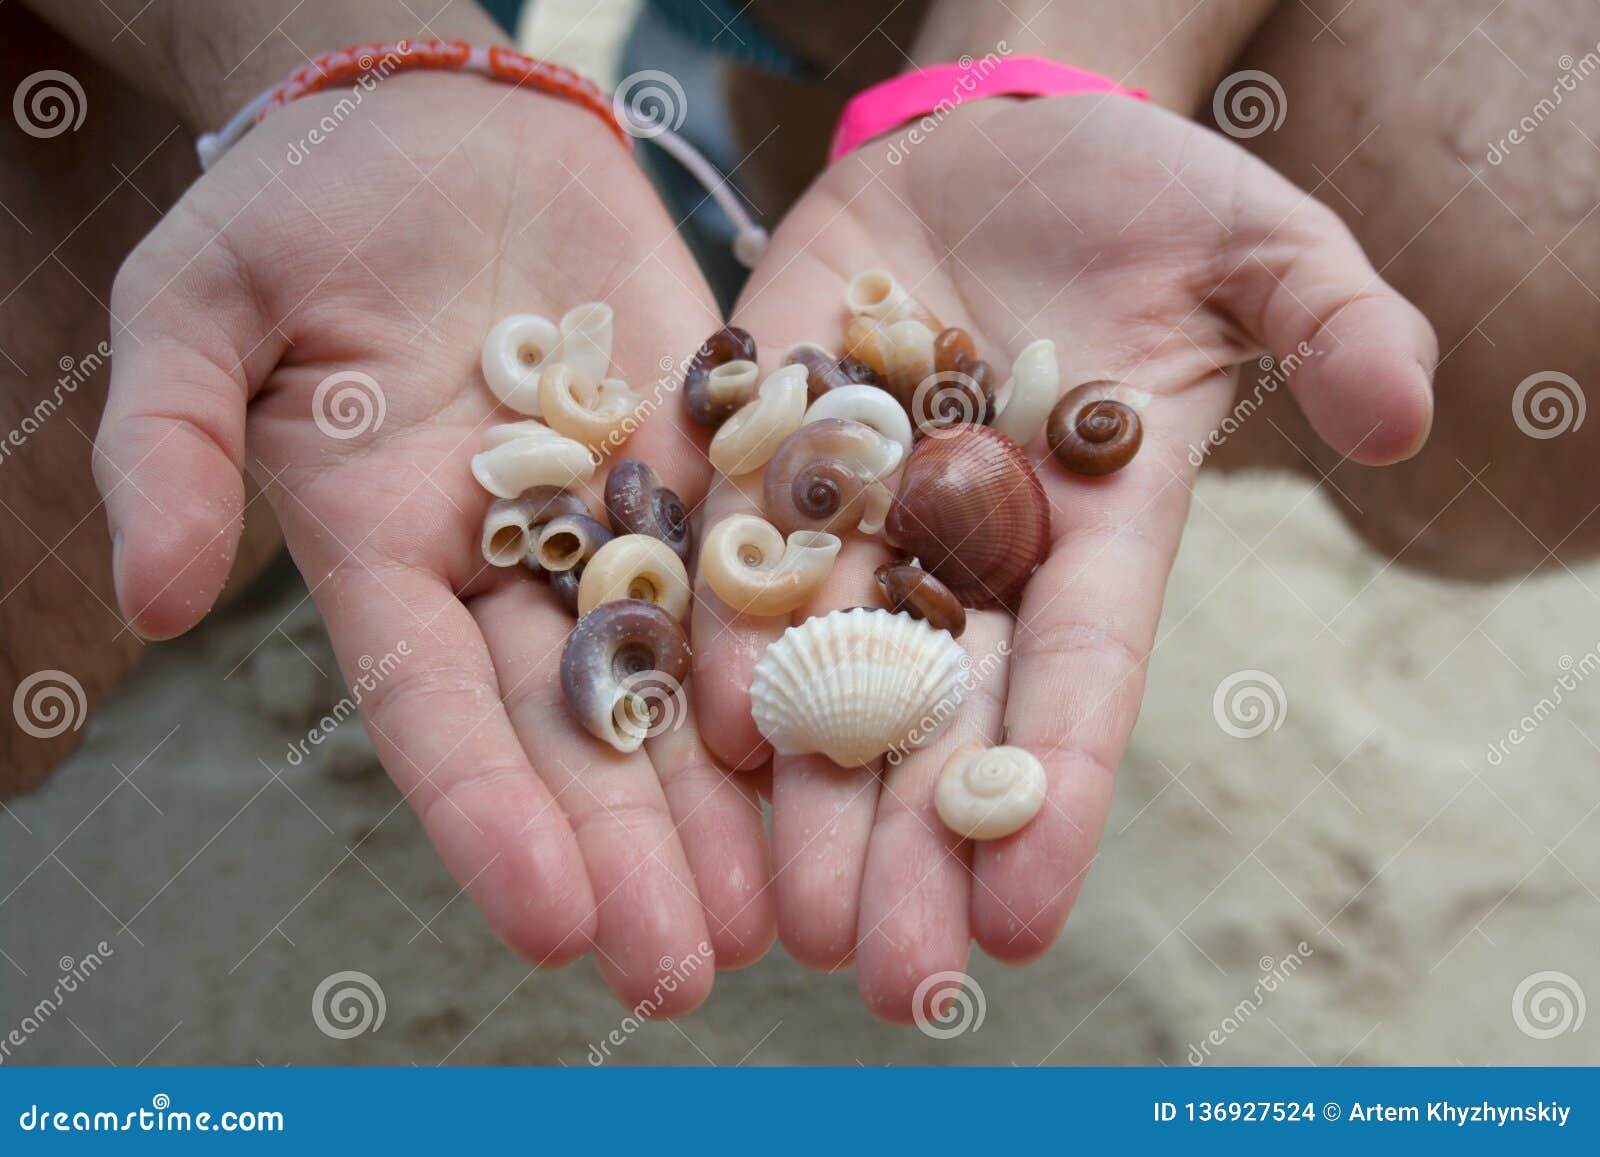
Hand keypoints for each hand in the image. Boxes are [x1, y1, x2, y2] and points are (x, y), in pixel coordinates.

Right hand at [96, 73, 773, 1011]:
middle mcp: (514, 566)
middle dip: (629, 849)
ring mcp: (623, 515)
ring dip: (731, 789)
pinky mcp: (709, 452)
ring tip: (786, 905)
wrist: (444, 123)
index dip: (488, 817)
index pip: (435, 709)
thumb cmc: (298, 206)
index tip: (551, 925)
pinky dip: (805, 637)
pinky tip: (859, 726)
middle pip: (576, 723)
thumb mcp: (198, 306)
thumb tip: (141, 602)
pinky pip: (763, 547)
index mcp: (387, 556)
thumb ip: (169, 444)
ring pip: (682, 668)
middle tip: (689, 971)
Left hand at [694, 94, 1434, 1018]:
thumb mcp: (1257, 241)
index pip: (1081, 676)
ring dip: (796, 787)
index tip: (1026, 919)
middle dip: (909, 843)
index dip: (1055, 793)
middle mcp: (969, 543)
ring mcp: (858, 499)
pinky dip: (708, 629)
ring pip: (820, 658)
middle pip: (937, 708)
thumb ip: (1332, 320)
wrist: (990, 141)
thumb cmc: (1141, 196)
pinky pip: (726, 541)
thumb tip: (1411, 412)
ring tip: (774, 912)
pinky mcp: (761, 437)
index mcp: (1095, 527)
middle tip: (885, 975)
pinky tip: (686, 735)